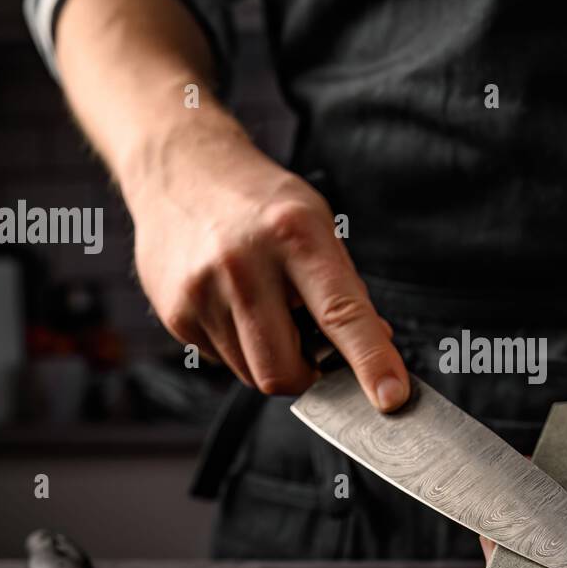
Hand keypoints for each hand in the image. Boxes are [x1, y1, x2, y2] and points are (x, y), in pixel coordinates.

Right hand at [125, 115, 408, 410]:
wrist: (180, 170)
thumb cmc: (259, 202)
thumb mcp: (316, 224)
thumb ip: (345, 288)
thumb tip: (376, 346)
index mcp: (294, 236)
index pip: (342, 315)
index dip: (371, 362)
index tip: (392, 397)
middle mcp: (244, 265)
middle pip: (283, 370)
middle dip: (308, 377)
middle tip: (314, 352)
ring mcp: (202, 291)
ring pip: (252, 375)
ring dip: (272, 360)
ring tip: (269, 312)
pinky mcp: (175, 312)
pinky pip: (222, 361)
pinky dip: (240, 349)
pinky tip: (235, 307)